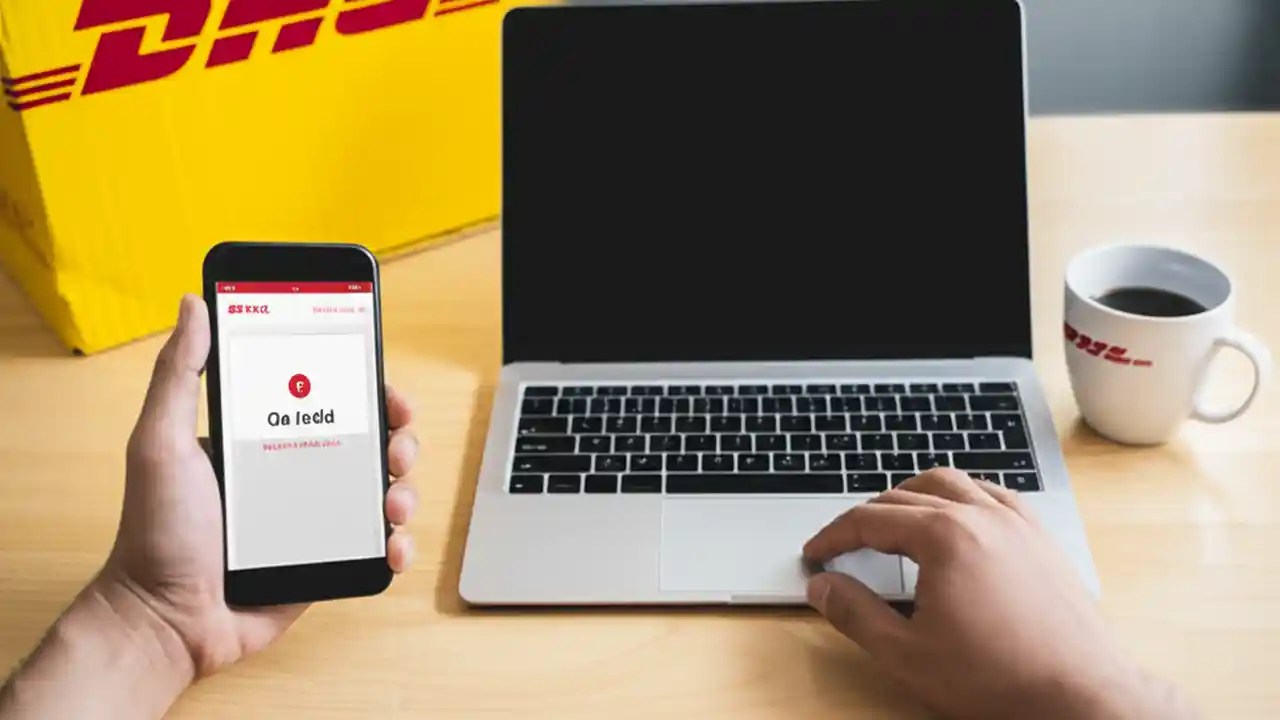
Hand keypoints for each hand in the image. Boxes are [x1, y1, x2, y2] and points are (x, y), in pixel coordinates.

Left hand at [100, 294, 419, 676]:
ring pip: (383, 492)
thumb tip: (193, 304)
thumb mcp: (160, 442)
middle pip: (369, 442)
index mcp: (264, 439)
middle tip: (395, 448)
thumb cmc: (155, 532)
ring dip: (404, 490)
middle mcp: (295, 473)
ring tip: (392, 503)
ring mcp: (314, 519)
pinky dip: (396, 545)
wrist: (165, 620)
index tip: (384, 389)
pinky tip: (390, 546)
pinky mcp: (327, 561)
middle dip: (397, 438)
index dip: (367, 390)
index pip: (329, 400)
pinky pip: (376, 547)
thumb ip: (178, 374)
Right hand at [802, 469, 1194, 719]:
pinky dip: (962, 496)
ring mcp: (1016, 523)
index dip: (834, 536)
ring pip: (951, 483)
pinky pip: (993, 495)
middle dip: (867, 515)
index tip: (816, 554)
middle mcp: (980, 515)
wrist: (1080, 695)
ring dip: (912, 495)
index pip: (870, 519)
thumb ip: (855, 614)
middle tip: (845, 543)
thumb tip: (822, 587)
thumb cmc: (999, 678)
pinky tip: (957, 516)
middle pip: (906, 495)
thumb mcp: (906, 653)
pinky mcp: (1040, 538)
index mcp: (943, 536)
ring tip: (892, 518)